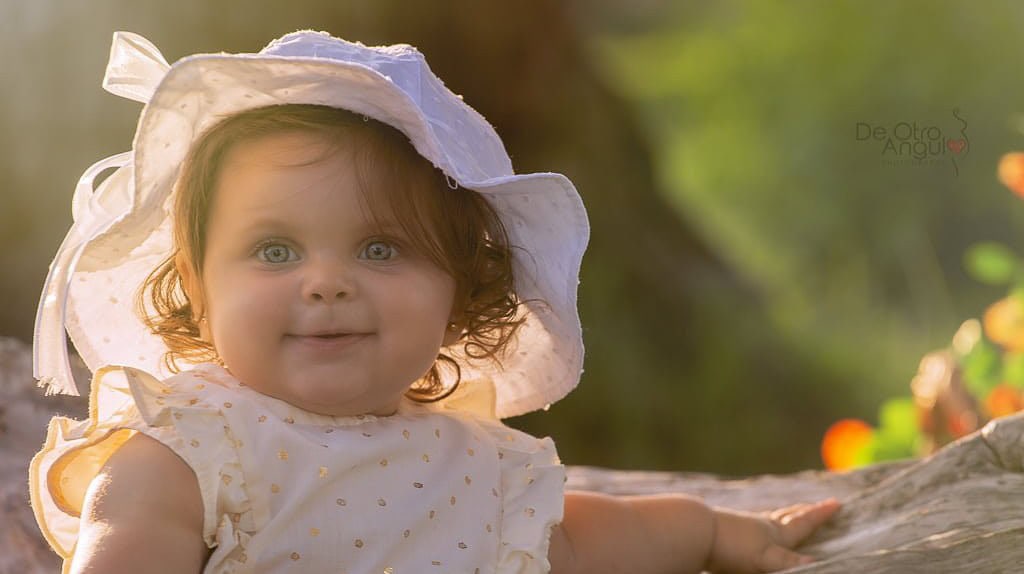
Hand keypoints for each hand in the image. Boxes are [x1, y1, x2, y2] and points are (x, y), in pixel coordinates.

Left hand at [704, 498, 840, 572]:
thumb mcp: (766, 559)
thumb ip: (790, 562)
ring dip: (781, 516)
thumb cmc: (733, 547)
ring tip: (785, 515)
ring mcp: (742, 525)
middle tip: (813, 505)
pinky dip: (758, 525)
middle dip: (802, 512)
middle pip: (786, 516)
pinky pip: (749, 526)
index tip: (836, 502)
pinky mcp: (726, 531)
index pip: (803, 523)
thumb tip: (816, 562)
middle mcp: (760, 525)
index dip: (820, 515)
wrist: (694, 532)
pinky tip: (749, 528)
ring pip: (767, 519)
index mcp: (775, 533)